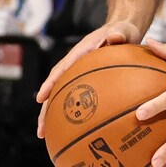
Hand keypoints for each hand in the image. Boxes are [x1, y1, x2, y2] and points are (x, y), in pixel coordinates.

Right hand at [36, 18, 140, 139]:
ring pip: (62, 96)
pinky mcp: (86, 81)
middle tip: (41, 130)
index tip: (41, 98)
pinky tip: (73, 130)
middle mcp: (75, 64)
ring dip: (53, 115)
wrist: (124, 30)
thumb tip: (115, 36)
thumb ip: (120, 33)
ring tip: (47, 135)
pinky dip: (72, 113)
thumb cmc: (124, 30)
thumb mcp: (124, 30)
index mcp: (81, 52)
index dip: (50, 84)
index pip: (62, 69)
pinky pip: (76, 98)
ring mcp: (79, 73)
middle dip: (46, 109)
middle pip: (56, 88)